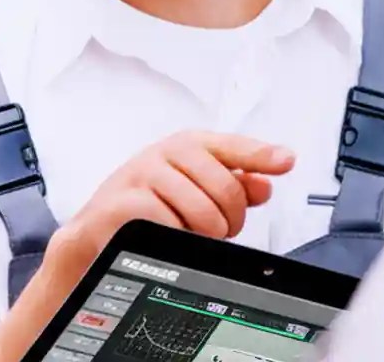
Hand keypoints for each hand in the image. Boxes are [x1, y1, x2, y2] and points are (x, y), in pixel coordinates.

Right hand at [44, 130, 295, 288]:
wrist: (97, 228)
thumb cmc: (147, 204)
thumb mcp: (192, 190)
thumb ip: (232, 185)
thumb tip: (264, 184)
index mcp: (186, 145)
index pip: (231, 146)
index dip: (261, 155)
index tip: (285, 161)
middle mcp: (165, 153)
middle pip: (225, 188)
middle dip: (229, 220)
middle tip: (217, 230)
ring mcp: (142, 173)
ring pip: (203, 211)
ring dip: (203, 234)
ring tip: (189, 233)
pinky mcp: (125, 200)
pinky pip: (173, 225)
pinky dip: (176, 238)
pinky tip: (166, 234)